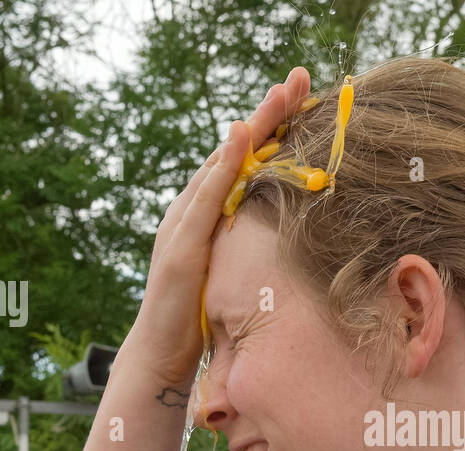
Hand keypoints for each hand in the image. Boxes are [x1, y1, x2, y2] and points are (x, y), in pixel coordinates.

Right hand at [128, 67, 313, 386]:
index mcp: (209, 215)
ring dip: (251, 128)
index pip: (244, 163)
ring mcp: (183, 225)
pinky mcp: (181, 247)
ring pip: (221, 165)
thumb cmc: (199, 319)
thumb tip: (289, 240)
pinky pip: (205, 199)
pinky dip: (223, 168)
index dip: (272, 130)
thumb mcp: (235, 274)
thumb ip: (250, 248)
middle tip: (297, 79)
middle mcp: (193, 210)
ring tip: (278, 96)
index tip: (303, 100)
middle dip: (267, 114)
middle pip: (234, 152)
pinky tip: (241, 142)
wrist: (161, 356)